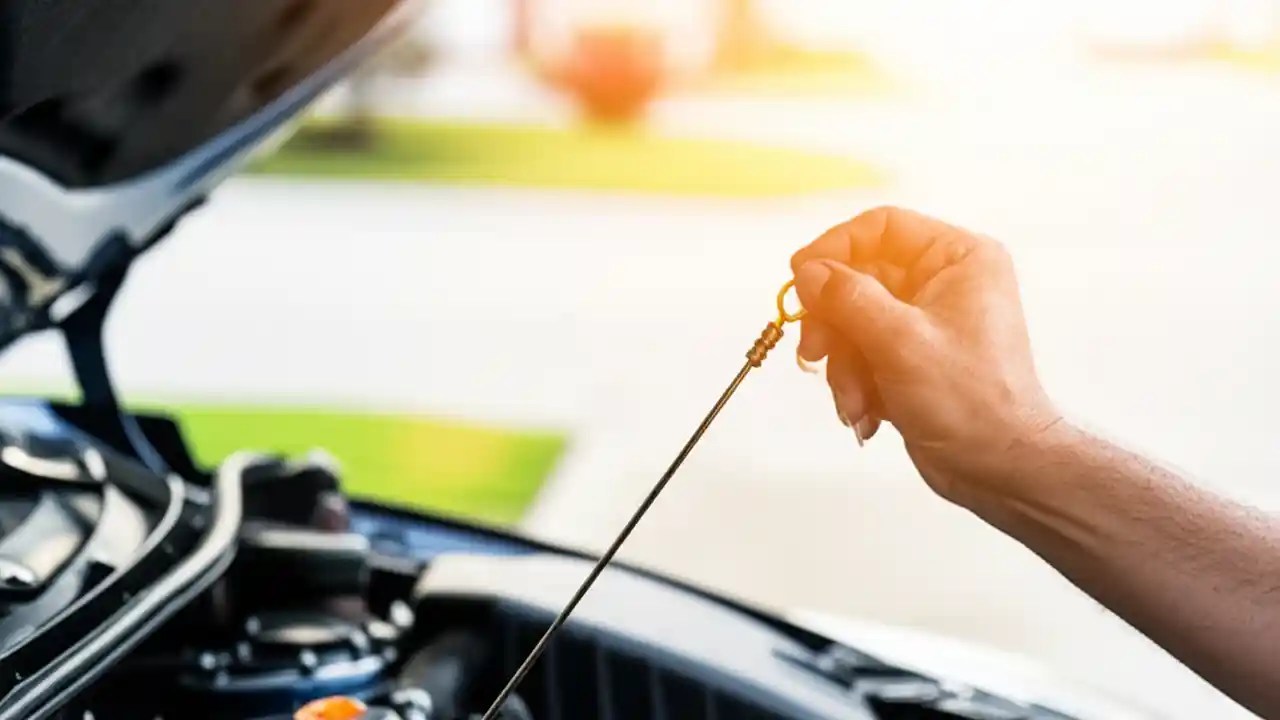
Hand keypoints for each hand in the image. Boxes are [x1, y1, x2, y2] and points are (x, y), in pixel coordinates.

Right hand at [791, 206, 1061, 502]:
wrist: (999, 468)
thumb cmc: (970, 402)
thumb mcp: (901, 342)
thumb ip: (848, 298)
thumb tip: (808, 271)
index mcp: (959, 259)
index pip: (881, 228)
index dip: (835, 248)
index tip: (801, 278)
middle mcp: (943, 282)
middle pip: (858, 278)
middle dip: (834, 324)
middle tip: (814, 352)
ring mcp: (925, 322)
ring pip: (853, 321)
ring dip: (843, 364)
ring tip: (854, 400)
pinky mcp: (910, 357)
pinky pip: (861, 353)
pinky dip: (855, 383)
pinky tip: (866, 413)